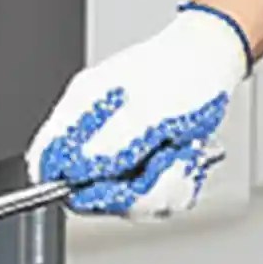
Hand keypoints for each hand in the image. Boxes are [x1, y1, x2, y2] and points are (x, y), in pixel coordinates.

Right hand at [25, 4, 249, 217]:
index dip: (60, 180)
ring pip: (125, 202)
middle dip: (132, 190)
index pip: (46, 157)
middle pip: (87, 191)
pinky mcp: (142, 171)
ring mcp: (119, 156)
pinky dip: (175, 187)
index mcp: (81, 110)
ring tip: (178, 156)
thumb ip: (114, 140)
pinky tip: (184, 160)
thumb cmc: (183, 69)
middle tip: (160, 164)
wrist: (216, 61)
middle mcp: (94, 137)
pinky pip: (152, 201)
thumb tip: (79, 167)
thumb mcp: (151, 106)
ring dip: (160, 187)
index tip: (96, 186)